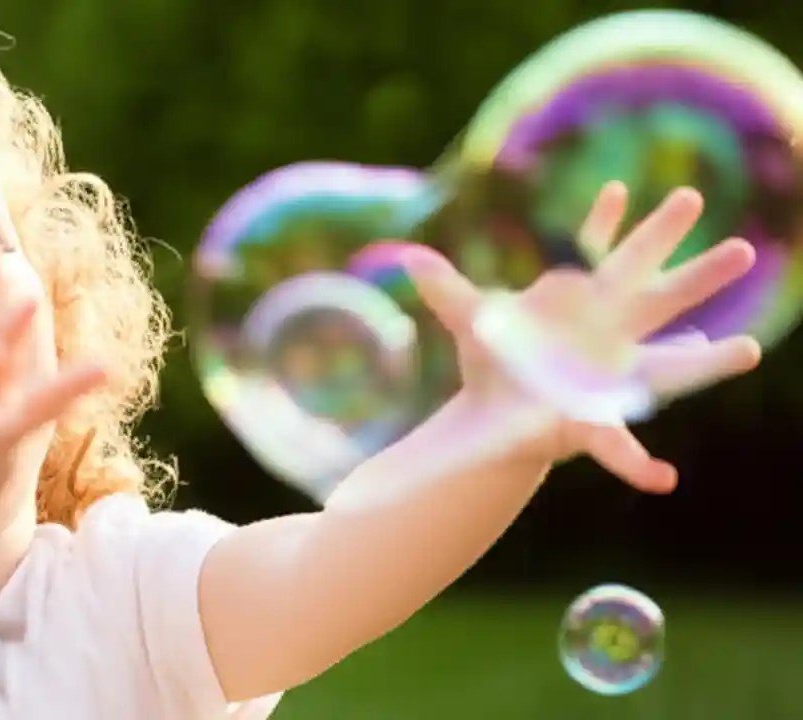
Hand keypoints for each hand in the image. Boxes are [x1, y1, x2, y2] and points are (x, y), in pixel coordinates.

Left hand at [403, 183, 760, 492]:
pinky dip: (635, 466)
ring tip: (749, 351)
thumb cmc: (495, 361)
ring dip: (706, 362)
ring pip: (666, 368)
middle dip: (697, 276)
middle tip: (743, 251)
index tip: (620, 190)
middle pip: (659, 298)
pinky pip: (617, 447)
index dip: (609, 224)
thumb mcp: (470, 322)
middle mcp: (607, 335)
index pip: (599, 255)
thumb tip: (411, 257)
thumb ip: (445, 292)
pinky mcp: (593, 423)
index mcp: (579, 303)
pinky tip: (660, 480)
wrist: (498, 415)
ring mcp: (610, 378)